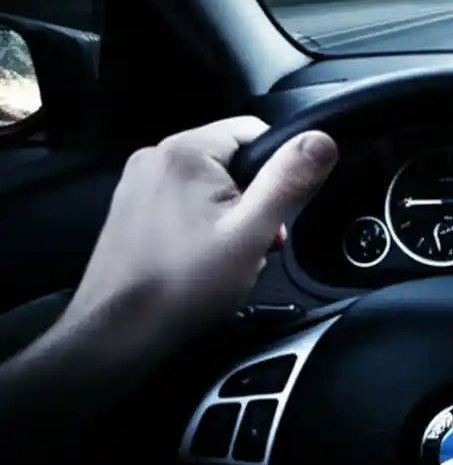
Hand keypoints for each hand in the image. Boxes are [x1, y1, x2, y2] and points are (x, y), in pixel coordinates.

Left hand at [62, 116, 337, 356]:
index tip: (275, 213)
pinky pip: (186, 202)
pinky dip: (203, 225)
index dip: (279, 170)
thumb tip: (321, 140)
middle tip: (255, 243)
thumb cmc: (182, 286)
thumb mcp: (252, 232)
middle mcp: (155, 158)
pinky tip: (202, 259)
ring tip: (228, 257)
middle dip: (254, 199)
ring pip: (211, 184)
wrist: (119, 333)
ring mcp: (139, 184)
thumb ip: (289, 181)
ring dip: (230, 216)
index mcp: (185, 152)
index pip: (255, 131)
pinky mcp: (131, 209)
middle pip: (233, 160)